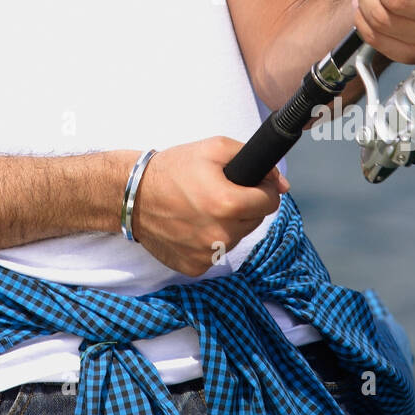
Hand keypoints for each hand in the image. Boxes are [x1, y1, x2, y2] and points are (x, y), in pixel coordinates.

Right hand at [131, 136, 288, 276]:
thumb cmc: (173, 168)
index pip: (270, 202)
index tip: (251, 185)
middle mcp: (221, 234)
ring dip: (228, 224)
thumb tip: (282, 184)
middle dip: (244, 206)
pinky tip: (192, 225)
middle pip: (254, 221)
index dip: (263, 189)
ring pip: (236, 238)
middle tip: (219, 192)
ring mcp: (207, 255)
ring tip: (203, 208)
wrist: (132, 195)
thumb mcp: (214, 148)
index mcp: (228, 204)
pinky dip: (209, 241)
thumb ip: (253, 159)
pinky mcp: (194, 267)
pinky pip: (216, 254)